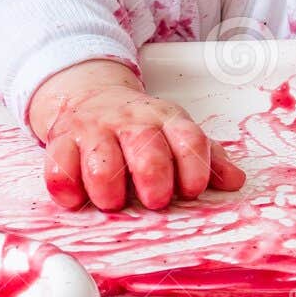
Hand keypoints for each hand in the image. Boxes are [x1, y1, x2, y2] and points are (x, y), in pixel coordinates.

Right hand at [30, 59, 245, 211]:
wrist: (90, 95)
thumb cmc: (140, 126)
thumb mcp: (177, 133)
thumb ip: (207, 158)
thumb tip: (236, 181)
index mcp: (167, 121)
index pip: (189, 139)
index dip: (194, 167)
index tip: (192, 189)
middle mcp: (132, 122)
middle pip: (147, 148)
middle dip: (153, 178)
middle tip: (154, 200)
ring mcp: (95, 130)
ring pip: (101, 158)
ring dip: (107, 185)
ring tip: (112, 201)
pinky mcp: (62, 140)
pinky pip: (59, 164)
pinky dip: (65, 185)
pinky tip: (74, 198)